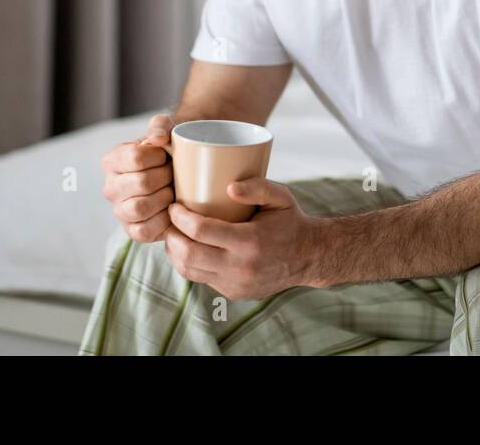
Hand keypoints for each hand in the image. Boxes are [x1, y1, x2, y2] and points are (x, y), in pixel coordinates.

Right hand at [101, 114, 174, 242]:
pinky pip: (144, 231)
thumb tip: (158, 137)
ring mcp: (119, 211)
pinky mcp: (132, 231)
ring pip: (140, 208)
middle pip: (142, 183)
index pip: (135, 158)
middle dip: (166, 177)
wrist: (179, 173)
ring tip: (173, 191)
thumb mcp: (165, 131)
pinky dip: (163, 221)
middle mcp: (110, 187)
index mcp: (112, 161)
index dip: (158, 156)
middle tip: (174, 174)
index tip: (166, 155)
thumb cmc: (169, 152)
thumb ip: (160, 125)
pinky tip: (171, 210)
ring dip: (164, 198)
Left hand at [164, 178, 321, 300]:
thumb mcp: (281, 197)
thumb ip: (257, 187)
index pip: (201, 231)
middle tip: (170, 220)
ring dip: (176, 252)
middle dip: (171, 236)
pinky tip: (189, 248)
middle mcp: (240, 267)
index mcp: (250, 242)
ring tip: (175, 234)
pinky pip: (200, 278)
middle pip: (188, 255)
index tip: (175, 205)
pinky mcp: (232, 292)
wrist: (309, 257)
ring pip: (189, 271)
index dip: (180, 218)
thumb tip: (228, 187)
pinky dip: (189, 263)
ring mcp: (235, 284)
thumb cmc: (291, 221)